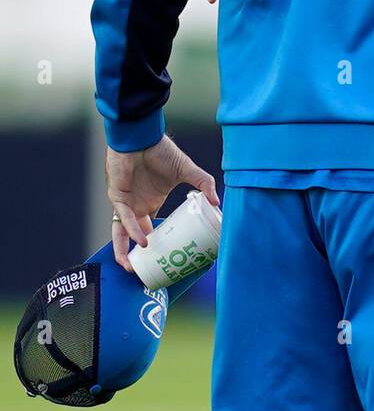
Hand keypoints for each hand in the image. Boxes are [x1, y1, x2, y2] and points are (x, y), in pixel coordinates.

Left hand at [106, 136, 219, 271]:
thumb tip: (218, 202)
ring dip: (124, 251)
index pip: (149, 230)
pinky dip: (133, 231)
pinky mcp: (118, 196)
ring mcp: (126, 204)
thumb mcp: (187, 171)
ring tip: (133, 269)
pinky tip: (143, 242)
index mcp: (150, 204)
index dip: (154, 246)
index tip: (164, 260)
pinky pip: (123, 219)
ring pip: (121, 234)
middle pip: (132, 238)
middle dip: (135, 257)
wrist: (143, 136)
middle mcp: (137, 207)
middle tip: (145, 273)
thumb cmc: (162, 151)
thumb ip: (204, 184)